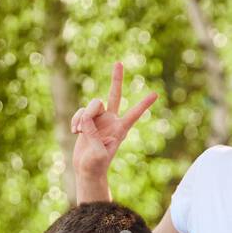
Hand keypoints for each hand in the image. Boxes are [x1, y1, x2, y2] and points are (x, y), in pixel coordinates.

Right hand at [70, 62, 157, 181]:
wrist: (86, 169)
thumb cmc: (96, 165)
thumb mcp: (97, 153)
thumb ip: (93, 134)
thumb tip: (87, 120)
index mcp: (120, 129)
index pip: (134, 114)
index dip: (144, 104)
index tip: (155, 94)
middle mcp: (111, 120)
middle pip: (115, 95)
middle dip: (116, 79)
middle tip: (118, 62)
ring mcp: (99, 119)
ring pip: (92, 104)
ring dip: (83, 117)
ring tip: (81, 132)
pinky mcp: (87, 120)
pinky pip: (80, 112)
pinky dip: (76, 120)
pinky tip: (75, 132)